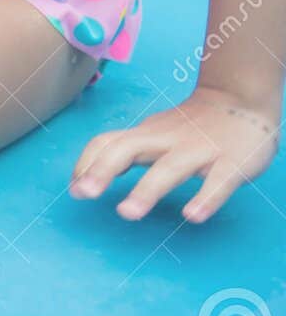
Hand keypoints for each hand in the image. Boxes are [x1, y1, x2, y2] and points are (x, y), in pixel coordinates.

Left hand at [69, 85, 280, 221]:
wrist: (240, 99)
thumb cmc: (187, 126)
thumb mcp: (150, 134)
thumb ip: (121, 152)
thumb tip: (83, 179)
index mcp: (144, 135)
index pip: (106, 143)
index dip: (86, 164)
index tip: (75, 190)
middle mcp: (166, 140)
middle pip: (128, 149)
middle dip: (103, 169)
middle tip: (85, 194)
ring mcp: (199, 150)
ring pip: (170, 168)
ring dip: (147, 190)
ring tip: (127, 213)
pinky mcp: (232, 162)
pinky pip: (218, 181)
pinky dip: (206, 198)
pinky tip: (193, 216)